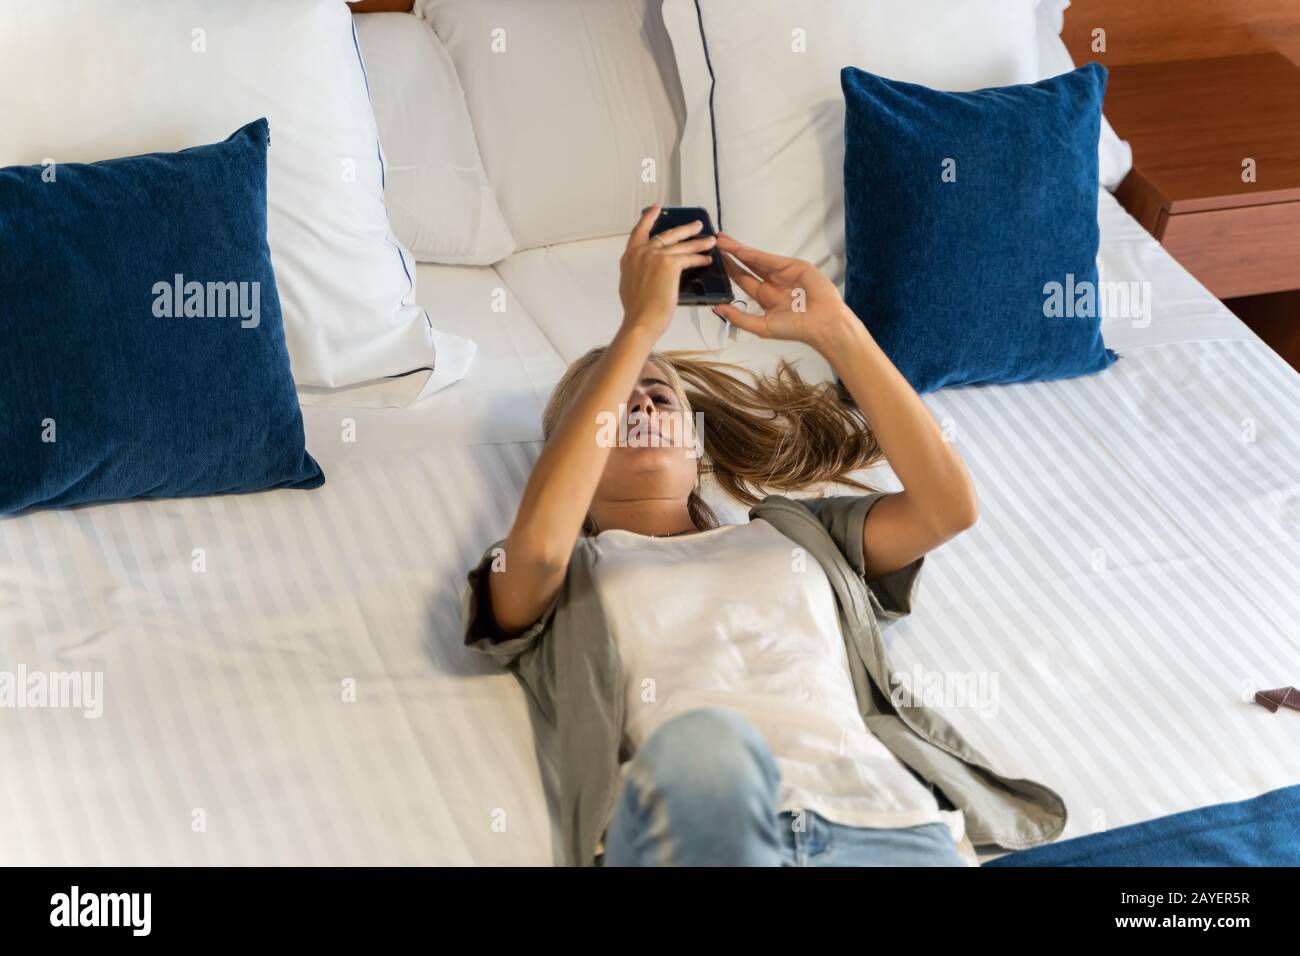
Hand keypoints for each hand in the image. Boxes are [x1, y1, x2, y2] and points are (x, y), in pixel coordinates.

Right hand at [618, 204, 716, 339]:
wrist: (641, 320)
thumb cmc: (638, 310)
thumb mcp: (629, 283)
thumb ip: (637, 269)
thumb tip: (647, 266)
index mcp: (629, 256)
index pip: (639, 231)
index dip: (649, 218)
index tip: (657, 208)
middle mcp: (641, 252)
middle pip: (667, 234)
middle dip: (685, 228)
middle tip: (696, 224)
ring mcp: (655, 256)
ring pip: (682, 245)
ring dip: (699, 242)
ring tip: (710, 240)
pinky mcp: (669, 264)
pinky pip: (689, 258)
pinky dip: (700, 259)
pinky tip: (708, 259)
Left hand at [713, 234, 859, 352]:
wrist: (822, 324)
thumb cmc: (797, 328)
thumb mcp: (762, 326)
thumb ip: (739, 317)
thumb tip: (717, 309)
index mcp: (766, 297)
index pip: (743, 280)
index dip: (729, 270)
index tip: (714, 262)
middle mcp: (773, 282)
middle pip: (747, 265)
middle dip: (731, 254)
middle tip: (715, 243)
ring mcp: (783, 273)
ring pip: (756, 259)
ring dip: (739, 250)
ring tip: (722, 241)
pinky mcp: (794, 266)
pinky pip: (770, 260)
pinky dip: (754, 255)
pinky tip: (740, 251)